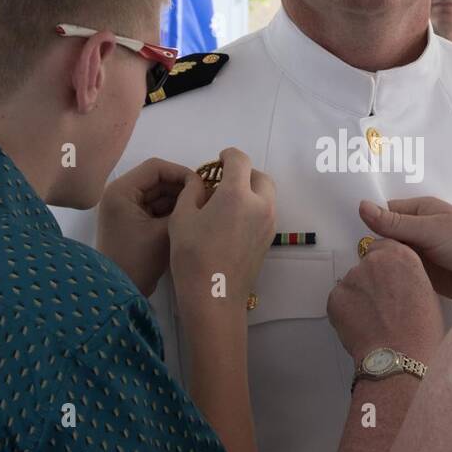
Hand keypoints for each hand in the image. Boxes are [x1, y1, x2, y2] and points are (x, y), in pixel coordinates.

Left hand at [97, 157, 194, 294]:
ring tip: (200, 208)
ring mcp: (124, 208)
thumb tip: (202, 190)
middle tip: (205, 198)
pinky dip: (170, 211)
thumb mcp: (165, 230)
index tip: (202, 185)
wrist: (119, 291)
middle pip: (156, 180)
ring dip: (177, 199)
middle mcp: (120, 195)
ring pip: (157, 194)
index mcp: (122, 191)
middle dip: (181, 187)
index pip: (155, 168)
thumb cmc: (139, 259)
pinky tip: (188, 218)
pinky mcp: (130, 221)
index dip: (181, 173)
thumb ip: (185, 206)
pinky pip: (154, 208)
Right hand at [169, 147, 275, 308]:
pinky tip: (233, 220)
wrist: (214, 296)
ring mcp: (268, 223)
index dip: (228, 155)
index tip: (218, 160)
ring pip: (266, 195)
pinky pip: (266, 212)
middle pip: (260, 176)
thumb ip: (192, 191)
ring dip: (251, 190)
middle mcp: (260, 205)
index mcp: (237, 194)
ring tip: (228, 201)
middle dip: (244, 172)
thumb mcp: (182, 218)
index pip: (240, 160)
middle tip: (224, 180)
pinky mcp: (269, 239)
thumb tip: (201, 182)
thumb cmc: (192, 256)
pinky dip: (254, 207)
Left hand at [326, 238, 445, 367]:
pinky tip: (362, 326)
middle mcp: (373, 261)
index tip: (387, 279)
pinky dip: (346, 312)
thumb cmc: (419, 332)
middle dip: (371, 283)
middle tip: (383, 307)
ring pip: (352, 284)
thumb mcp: (425, 291)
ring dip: (359, 298)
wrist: (400, 356)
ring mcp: (351, 278)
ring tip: (374, 321)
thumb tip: (396, 282)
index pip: (383, 247)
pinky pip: (339, 301)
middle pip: (366, 266)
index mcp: (400, 255)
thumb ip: (406, 276)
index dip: (385, 267)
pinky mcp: (335, 296)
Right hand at [358, 196, 451, 301]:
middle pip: (384, 237)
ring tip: (363, 277)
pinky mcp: (421, 275)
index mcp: (418, 211)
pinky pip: (400, 274)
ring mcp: (418, 254)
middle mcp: (415, 231)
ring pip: (390, 257)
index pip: (384, 213)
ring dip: (381, 265)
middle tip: (357, 264)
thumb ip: (395, 223)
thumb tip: (361, 206)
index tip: (353, 239)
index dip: (369, 224)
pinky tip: (376, 286)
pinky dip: (391, 279)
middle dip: (373, 248)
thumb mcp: (430, 229)